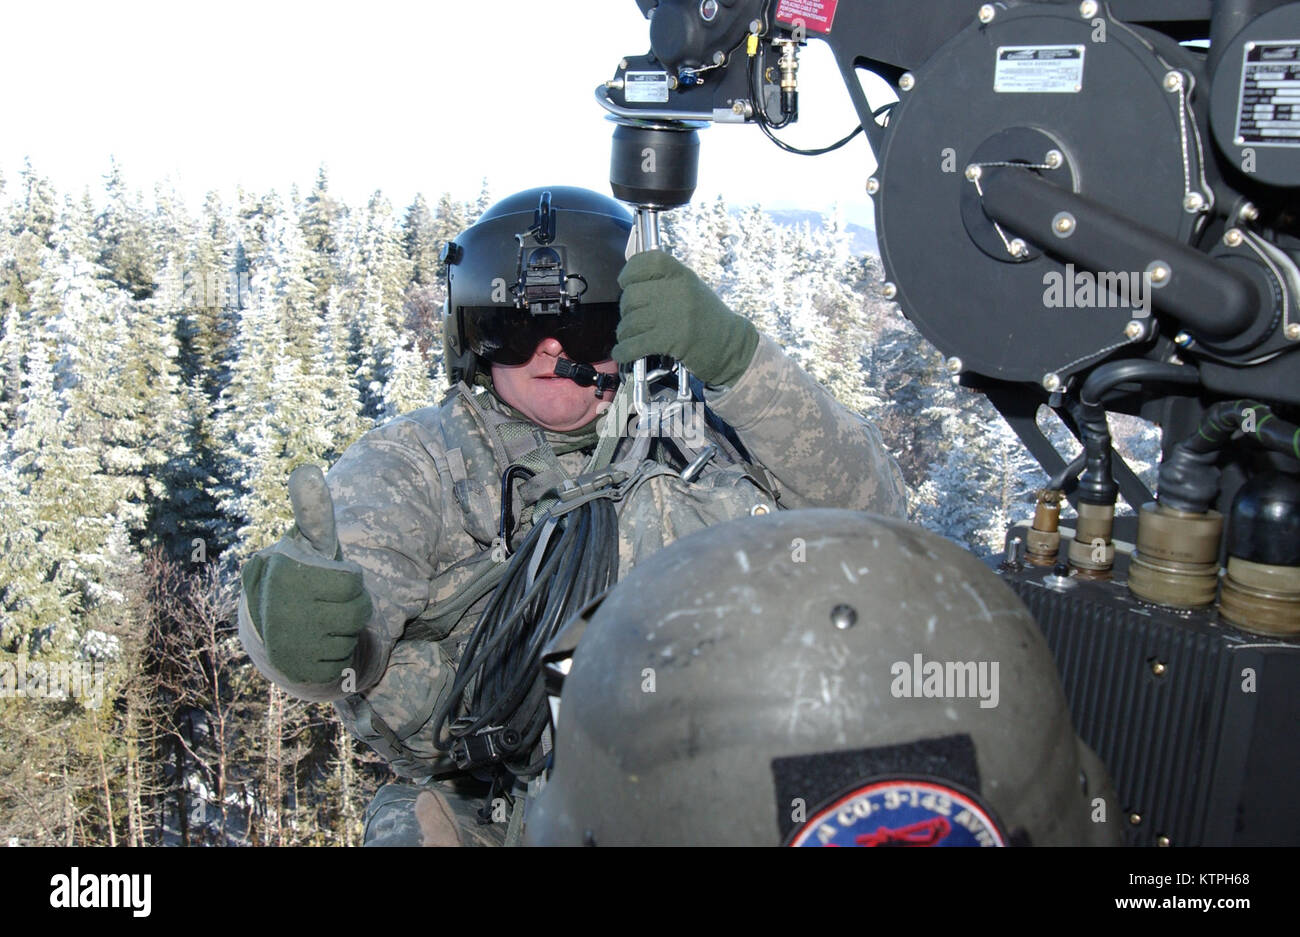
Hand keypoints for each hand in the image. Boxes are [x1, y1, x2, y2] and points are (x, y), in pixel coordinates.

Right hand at [240, 465, 372, 686]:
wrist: (271, 633)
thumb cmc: (300, 580)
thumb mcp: (307, 544)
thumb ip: (312, 511)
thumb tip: (307, 468)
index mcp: (285, 573)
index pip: (352, 581)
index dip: (348, 580)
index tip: (327, 580)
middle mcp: (281, 609)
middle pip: (358, 610)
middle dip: (351, 606)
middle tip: (328, 604)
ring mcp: (288, 644)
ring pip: (352, 637)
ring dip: (345, 631)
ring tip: (321, 624)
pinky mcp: (297, 671)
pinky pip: (343, 662)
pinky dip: (338, 657)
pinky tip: (319, 648)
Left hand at [613, 250, 758, 387]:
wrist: (730, 347)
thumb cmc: (708, 319)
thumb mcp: (691, 289)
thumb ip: (665, 282)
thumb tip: (630, 285)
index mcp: (682, 275)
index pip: (646, 261)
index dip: (630, 271)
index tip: (626, 282)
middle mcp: (677, 291)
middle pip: (631, 295)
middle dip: (626, 310)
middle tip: (632, 319)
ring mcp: (672, 316)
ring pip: (630, 322)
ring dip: (625, 333)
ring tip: (631, 337)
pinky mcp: (669, 340)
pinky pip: (633, 345)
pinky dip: (624, 351)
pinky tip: (624, 353)